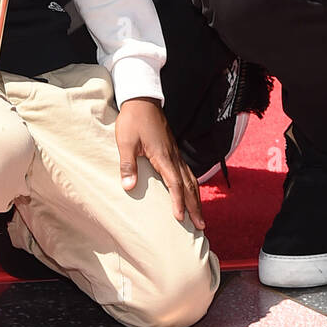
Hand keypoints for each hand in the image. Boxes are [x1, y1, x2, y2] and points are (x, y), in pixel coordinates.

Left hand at [115, 97, 203, 229]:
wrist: (142, 100)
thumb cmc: (132, 120)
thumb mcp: (125, 142)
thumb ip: (128, 165)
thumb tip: (129, 187)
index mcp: (162, 156)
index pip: (174, 183)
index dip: (178, 201)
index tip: (181, 218)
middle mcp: (173, 156)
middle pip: (188, 185)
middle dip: (195, 207)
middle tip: (201, 226)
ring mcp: (175, 153)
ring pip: (190, 179)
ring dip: (196, 199)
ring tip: (200, 216)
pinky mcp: (173, 150)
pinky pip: (187, 172)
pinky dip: (192, 186)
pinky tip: (192, 193)